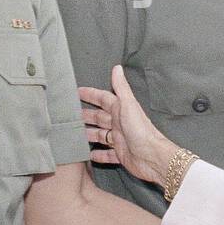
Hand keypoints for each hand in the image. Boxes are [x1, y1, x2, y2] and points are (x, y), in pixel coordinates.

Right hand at [80, 64, 177, 184]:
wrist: (151, 156)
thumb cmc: (141, 130)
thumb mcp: (128, 105)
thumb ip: (121, 87)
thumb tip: (117, 67)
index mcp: (121, 110)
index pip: (103, 99)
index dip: (91, 95)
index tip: (77, 91)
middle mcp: (119, 123)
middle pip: (99, 117)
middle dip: (86, 115)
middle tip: (72, 115)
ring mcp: (119, 139)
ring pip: (100, 135)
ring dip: (89, 134)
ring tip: (76, 135)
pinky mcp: (120, 154)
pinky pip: (106, 154)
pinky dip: (98, 155)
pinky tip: (89, 155)